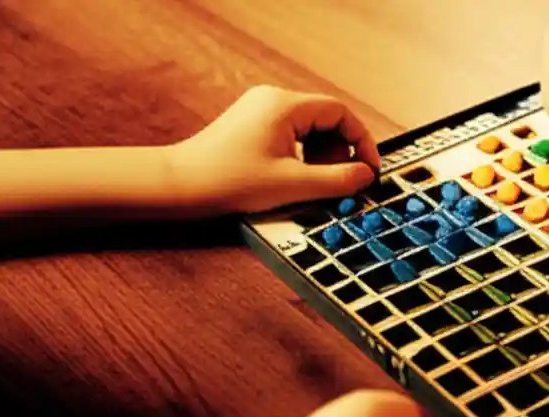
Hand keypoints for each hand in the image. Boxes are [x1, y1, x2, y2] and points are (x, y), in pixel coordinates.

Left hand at [166, 85, 380, 213]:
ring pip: (310, 128)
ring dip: (322, 156)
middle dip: (340, 152)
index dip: (362, 141)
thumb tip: (365, 176)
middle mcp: (273, 99)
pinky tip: (294, 178)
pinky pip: (292, 134)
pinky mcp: (253, 124)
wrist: (181, 184)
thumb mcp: (293, 185)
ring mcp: (261, 110)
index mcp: (285, 105)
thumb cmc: (228, 181)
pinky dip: (303, 155)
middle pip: (327, 119)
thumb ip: (337, 180)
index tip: (368, 168)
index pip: (341, 112)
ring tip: (313, 183)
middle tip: (338, 181)